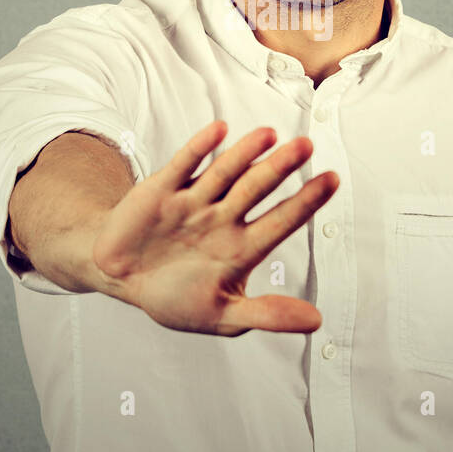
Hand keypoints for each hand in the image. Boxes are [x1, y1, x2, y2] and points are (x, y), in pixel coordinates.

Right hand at [92, 120, 337, 336]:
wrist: (120, 276)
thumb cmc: (175, 296)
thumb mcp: (222, 316)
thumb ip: (267, 315)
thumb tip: (316, 320)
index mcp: (242, 248)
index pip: (280, 221)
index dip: (306, 202)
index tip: (332, 179)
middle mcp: (223, 218)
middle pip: (256, 189)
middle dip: (280, 169)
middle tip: (306, 146)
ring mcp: (194, 201)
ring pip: (224, 173)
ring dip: (245, 153)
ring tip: (269, 134)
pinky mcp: (163, 190)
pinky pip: (183, 166)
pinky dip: (200, 149)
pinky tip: (219, 131)